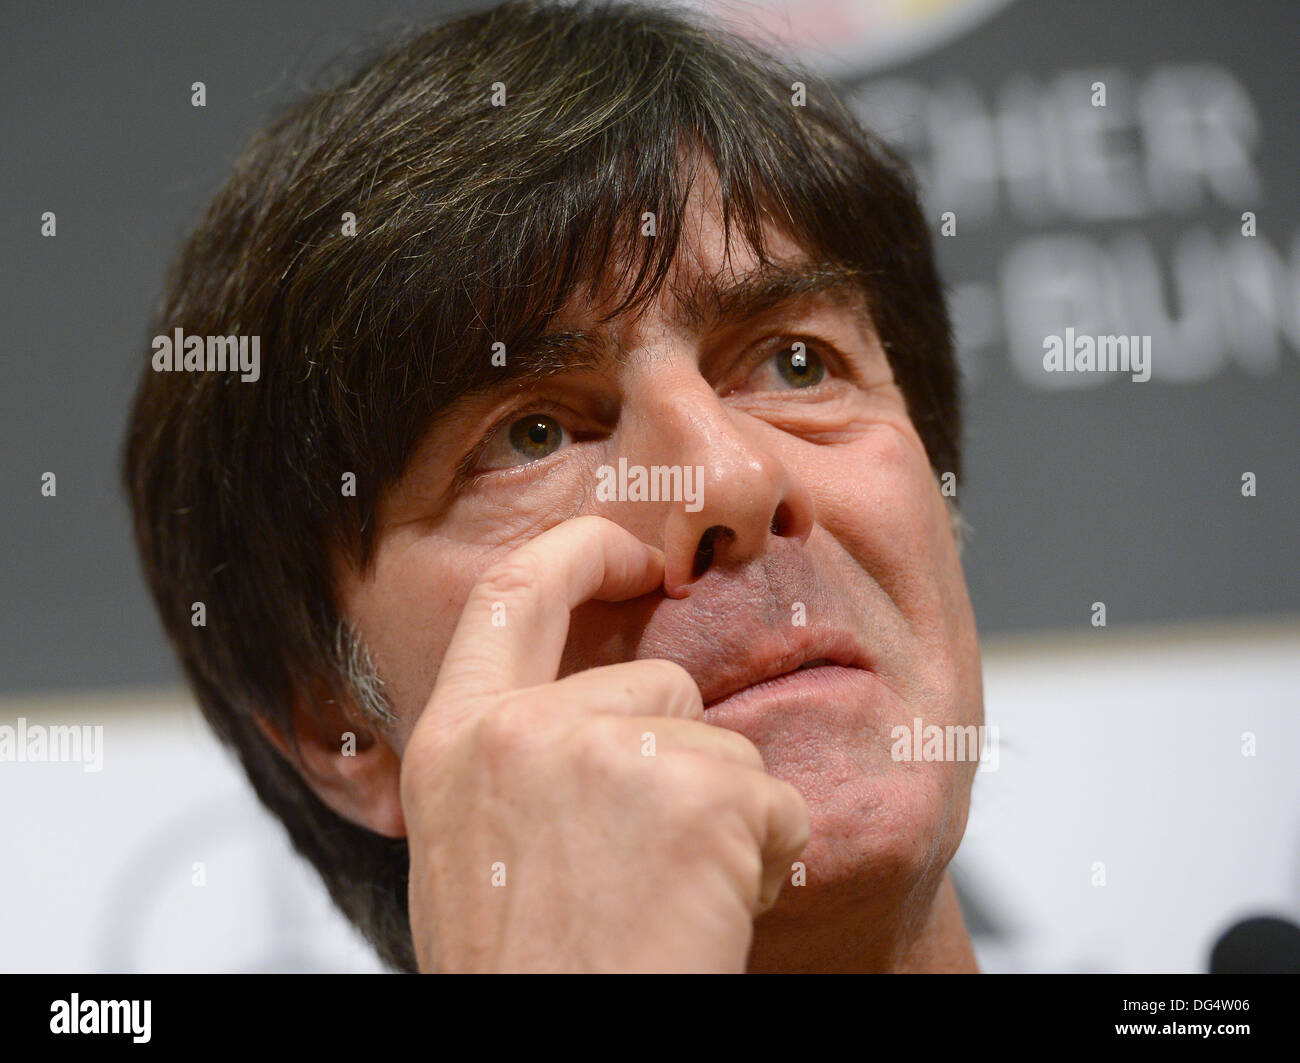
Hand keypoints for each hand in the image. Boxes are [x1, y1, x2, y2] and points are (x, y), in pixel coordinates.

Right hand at [400, 515, 809, 971]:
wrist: (556, 1056)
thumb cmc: (528, 973)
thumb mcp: (473, 847)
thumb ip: (514, 759)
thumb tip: (583, 708)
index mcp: (456, 740)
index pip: (512, 590)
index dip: (578, 550)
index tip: (628, 548)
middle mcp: (524, 730)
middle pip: (655, 682)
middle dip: (679, 760)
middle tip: (643, 866)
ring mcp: (609, 754)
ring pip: (723, 744)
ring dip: (721, 818)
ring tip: (666, 904)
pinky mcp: (698, 795)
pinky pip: (776, 800)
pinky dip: (767, 858)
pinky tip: (707, 918)